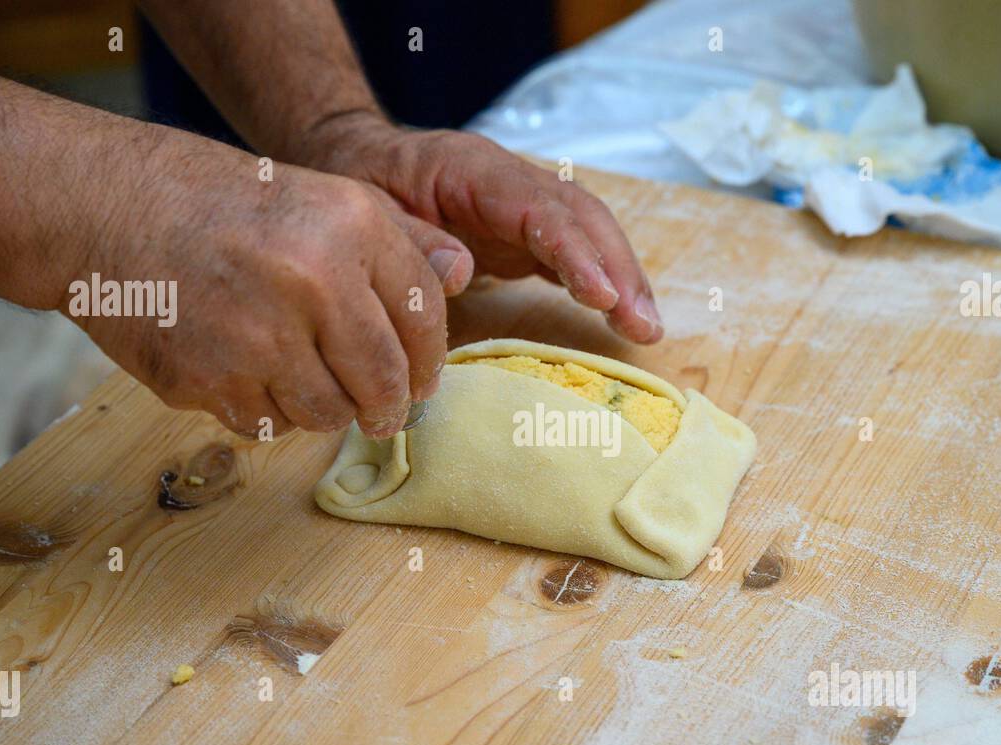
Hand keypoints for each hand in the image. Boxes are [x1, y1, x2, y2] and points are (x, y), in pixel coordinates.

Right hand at [70, 134, 451, 439]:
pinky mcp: (207, 381)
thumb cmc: (219, 202)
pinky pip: (267, 424)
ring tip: (308, 383)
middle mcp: (310, 281)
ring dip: (328, 410)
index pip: (423, 317)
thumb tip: (463, 276)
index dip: (430, 359)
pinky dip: (269, 411)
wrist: (103, 208)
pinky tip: (251, 374)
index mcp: (349, 227)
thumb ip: (400, 242)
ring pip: (328, 414)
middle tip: (384, 413)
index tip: (422, 379)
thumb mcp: (322, 196)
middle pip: (384, 382)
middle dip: (389, 406)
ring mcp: (256, 338)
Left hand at [298, 113, 663, 343]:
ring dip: (623, 278)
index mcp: (472, 168)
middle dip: (619, 268)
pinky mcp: (525, 232)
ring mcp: (522, 205)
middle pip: (582, 216)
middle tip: (644, 323)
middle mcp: (509, 180)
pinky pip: (575, 251)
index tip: (602, 295)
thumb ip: (413, 240)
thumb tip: (464, 271)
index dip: (574, 251)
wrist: (353, 161)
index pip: (539, 208)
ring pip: (590, 232)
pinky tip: (625, 317)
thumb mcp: (368, 210)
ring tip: (647, 328)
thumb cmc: (358, 184)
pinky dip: (604, 282)